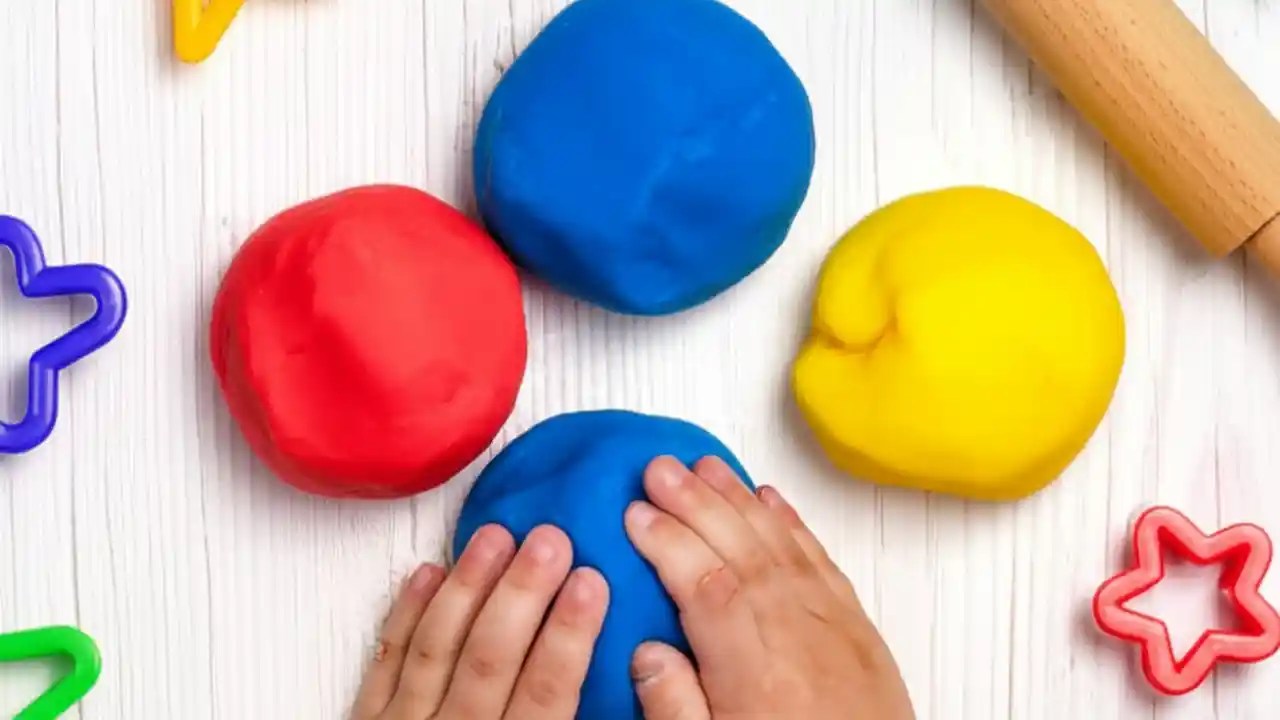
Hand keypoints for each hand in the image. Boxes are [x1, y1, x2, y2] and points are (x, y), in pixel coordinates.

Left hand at [352, 525, 608, 719]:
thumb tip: (627, 706)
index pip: (545, 695)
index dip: (569, 635)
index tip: (592, 583)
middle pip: (489, 658)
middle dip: (521, 594)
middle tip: (550, 540)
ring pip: (435, 649)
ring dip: (467, 587)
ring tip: (495, 538)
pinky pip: (385, 661)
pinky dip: (404, 614)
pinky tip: (425, 573)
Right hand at [624, 456, 913, 719]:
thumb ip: (677, 709)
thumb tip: (646, 652)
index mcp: (754, 674)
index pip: (705, 587)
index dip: (667, 543)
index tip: (634, 514)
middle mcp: (796, 638)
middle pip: (740, 550)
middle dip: (696, 503)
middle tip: (659, 468)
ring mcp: (832, 628)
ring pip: (780, 544)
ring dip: (738, 499)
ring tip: (704, 466)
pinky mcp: (858, 630)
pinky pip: (821, 561)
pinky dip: (793, 524)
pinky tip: (770, 500)